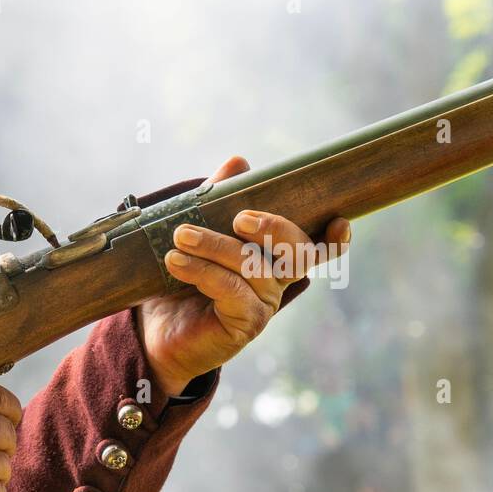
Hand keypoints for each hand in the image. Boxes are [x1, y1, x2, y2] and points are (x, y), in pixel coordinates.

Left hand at [136, 156, 351, 395]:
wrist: (153, 329)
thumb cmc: (178, 280)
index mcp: (274, 258)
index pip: (316, 249)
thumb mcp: (196, 231)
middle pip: (298, 253)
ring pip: (254, 266)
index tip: (340, 222)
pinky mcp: (244, 325)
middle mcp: (277, 282)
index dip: (335, 240)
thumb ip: (218, 199)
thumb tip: (240, 162)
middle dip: (274, 228)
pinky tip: (177, 261)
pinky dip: (204, 271)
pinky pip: (233, 290)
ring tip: (180, 236)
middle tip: (239, 218)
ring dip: (215, 246)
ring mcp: (263, 305)